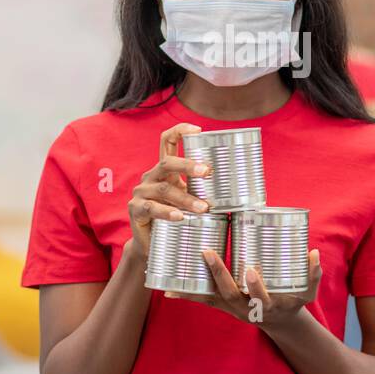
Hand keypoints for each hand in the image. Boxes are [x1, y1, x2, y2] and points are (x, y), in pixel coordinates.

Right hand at [127, 123, 211, 254]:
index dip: (180, 131)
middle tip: (208, 172)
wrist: (150, 244)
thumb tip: (238, 188)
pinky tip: (180, 217)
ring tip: (203, 208)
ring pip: (164, 189)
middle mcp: (151, 176)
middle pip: (167, 162)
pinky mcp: (135, 209)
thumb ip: (202, 190)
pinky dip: (167, 212)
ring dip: (186, 198)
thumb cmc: (174, 218)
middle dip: (188, 165)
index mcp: (164, 169)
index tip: (199, 129)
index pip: (167, 141)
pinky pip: (152, 208)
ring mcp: (141, 192)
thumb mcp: (187, 199)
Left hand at [165, 248, 321, 330]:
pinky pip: (202, 301)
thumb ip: (313, 274)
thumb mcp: (308, 292)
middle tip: (208, 253)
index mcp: (267, 307)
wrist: (279, 321)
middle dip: (218, 274)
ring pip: (210, 298)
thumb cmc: (292, 301)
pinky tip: (168, 290)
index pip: (261, 299)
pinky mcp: (222, 306)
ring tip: (176, 274)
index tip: (251, 270)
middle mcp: (246, 310)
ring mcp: (231, 309)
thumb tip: (314, 252)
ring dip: (193, 287)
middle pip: (229, 294)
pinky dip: (186, 296)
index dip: (256, 287)